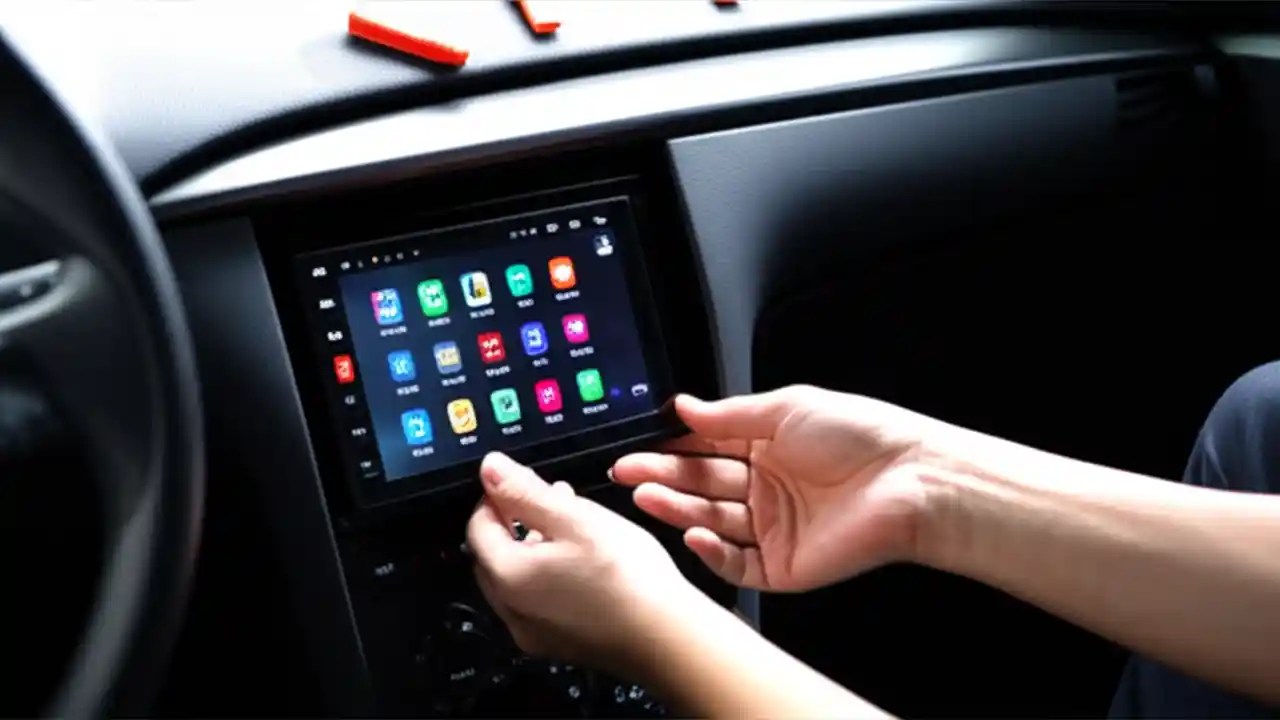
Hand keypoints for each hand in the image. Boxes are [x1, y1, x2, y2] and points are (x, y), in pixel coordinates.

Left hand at [467, 452, 705, 673]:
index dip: (495, 497)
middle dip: (513, 522)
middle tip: (548, 499)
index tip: (518, 479)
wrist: (669, 640)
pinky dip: (549, 577)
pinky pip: (539, 603)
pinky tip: (584, 563)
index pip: (477, 527)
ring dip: (533, 548)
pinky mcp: (559, 645)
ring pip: (517, 580)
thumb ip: (526, 492)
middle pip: (493, 556)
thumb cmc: (627, 577)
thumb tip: (489, 468)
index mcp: (506, 577)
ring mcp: (533, 633)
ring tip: (573, 525)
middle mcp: (510, 611)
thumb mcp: (575, 519)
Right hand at [612, 386, 954, 590]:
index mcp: (767, 448)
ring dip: (678, 509)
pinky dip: (712, 552)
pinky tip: (694, 533)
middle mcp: (766, 489)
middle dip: (663, 477)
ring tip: (646, 495)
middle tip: (626, 471)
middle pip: (702, 485)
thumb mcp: (788, 408)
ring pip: (711, 522)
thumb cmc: (863, 436)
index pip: (706, 449)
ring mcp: (772, 530)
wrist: (911, 483)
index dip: (671, 447)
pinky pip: (737, 565)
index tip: (637, 445)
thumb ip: (730, 414)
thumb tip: (683, 406)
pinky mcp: (783, 566)